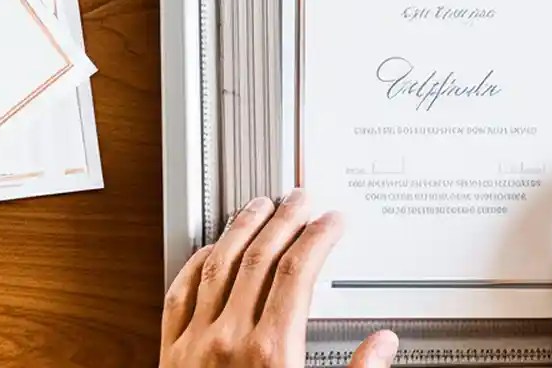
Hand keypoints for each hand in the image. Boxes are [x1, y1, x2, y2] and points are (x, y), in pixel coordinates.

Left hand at [160, 189, 398, 367]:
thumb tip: (383, 346)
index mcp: (271, 352)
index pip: (300, 270)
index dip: (319, 236)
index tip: (333, 222)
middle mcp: (229, 340)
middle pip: (261, 256)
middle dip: (285, 218)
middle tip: (302, 199)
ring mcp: (194, 344)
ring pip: (218, 265)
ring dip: (241, 228)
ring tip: (259, 206)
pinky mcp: (168, 356)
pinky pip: (178, 295)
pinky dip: (196, 264)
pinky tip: (210, 250)